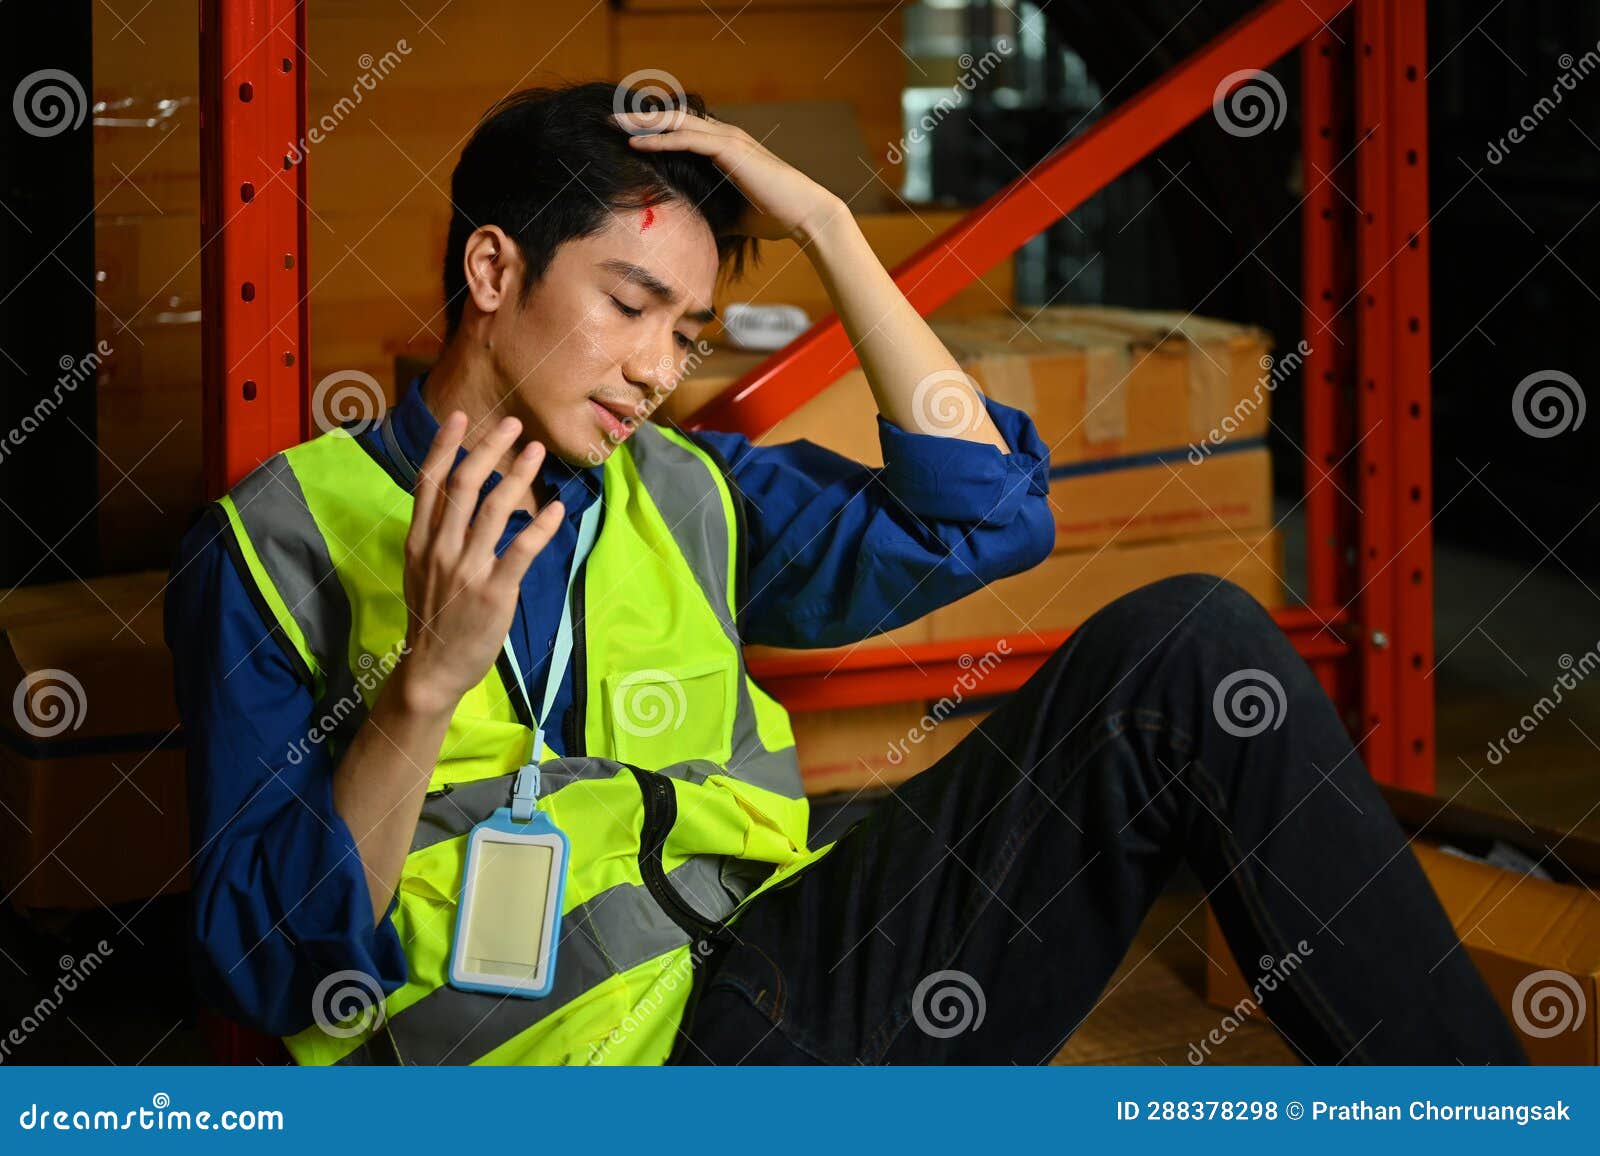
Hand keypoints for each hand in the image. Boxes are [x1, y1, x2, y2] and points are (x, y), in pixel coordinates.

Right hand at [391, 412, 564, 717]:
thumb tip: (454, 497)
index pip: (428, 482)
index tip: (460, 417)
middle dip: (489, 449)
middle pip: (464, 486)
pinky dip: (542, 526)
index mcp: (419, 540)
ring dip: (519, 475)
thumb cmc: (433, 616)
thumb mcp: (419, 569)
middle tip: (513, 425)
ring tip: (538, 452)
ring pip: (494, 510)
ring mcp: (466, 570)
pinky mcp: (493, 592)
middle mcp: (439, 549)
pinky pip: (521, 550)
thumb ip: (435, 533)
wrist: (432, 668)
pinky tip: (557, 507)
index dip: (444, 446)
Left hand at [609, 107, 845, 242]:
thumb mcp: (729, 213)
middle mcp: (724, 136)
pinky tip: (636, 142)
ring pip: (675, 122)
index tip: (622, 136)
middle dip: (639, 119)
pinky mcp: (729, 149)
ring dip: (642, 122)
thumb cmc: (772, 216)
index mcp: (723, 147)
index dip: (651, 130)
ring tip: (613, 124)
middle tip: (607, 121)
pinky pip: (687, 138)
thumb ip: (708, 210)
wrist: (804, 215)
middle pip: (672, 120)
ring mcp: (727, 139)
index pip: (680, 132)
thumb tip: (686, 228)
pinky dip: (660, 138)